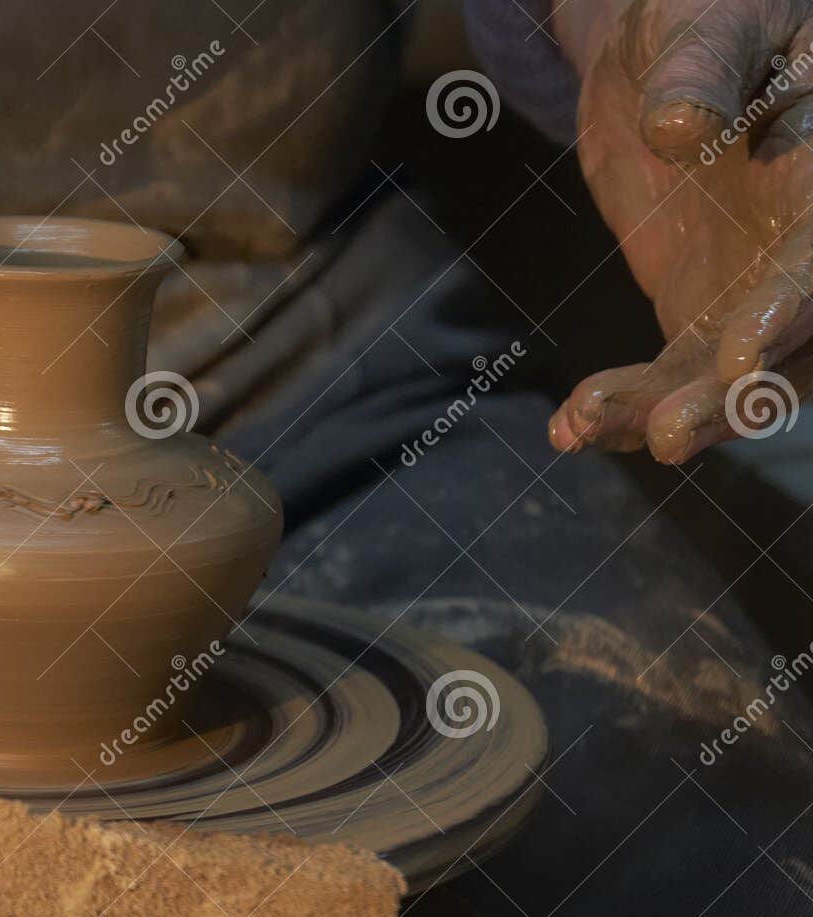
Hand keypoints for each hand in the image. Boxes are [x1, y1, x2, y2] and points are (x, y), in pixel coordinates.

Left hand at [550, 0, 812, 462]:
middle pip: (794, 343)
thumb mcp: (703, 20)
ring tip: (589, 425)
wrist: (656, 59)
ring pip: (728, 379)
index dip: (794, 309)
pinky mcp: (700, 317)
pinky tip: (569, 429)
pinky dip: (623, 408)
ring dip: (668, 414)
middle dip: (731, 397)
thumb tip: (683, 131)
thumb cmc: (701, 16)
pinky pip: (670, 377)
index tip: (740, 358)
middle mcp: (808, 246)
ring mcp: (757, 292)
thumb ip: (701, 69)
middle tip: (668, 434)